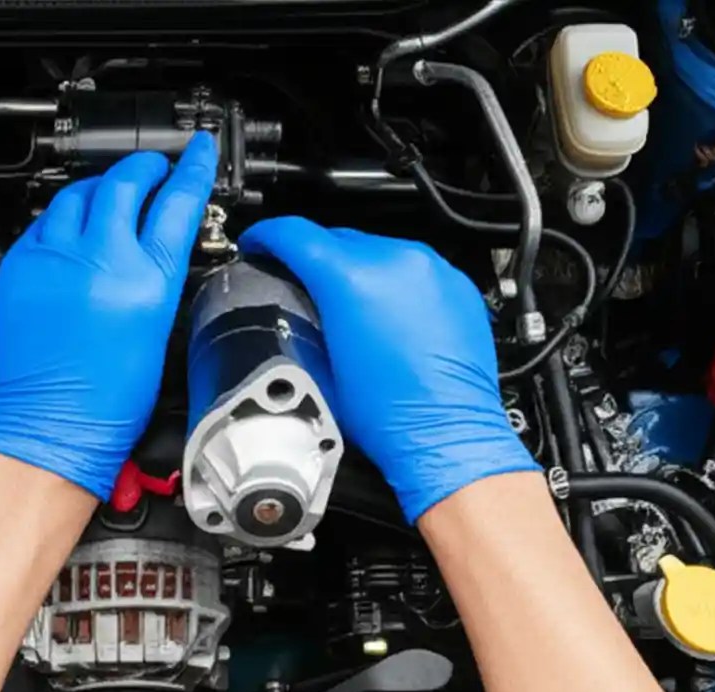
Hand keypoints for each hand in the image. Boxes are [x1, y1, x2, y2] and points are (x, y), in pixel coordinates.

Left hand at [0, 132, 218, 499]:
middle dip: (143, 168)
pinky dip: (62, 218)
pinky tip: (70, 231)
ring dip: (99, 189)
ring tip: (109, 196)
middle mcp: (100, 259)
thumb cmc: (107, 400)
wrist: (50, 426)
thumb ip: (158, 276)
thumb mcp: (158, 330)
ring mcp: (54, 258)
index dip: (193, 168)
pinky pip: (44, 223)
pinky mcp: (19, 267)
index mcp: (147, 279)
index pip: (178, 201)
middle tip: (152, 169)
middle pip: (124, 183)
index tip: (198, 151)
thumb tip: (158, 244)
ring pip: (78, 194)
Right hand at [239, 218, 538, 522]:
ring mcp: (431, 270)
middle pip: (337, 236)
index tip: (258, 243)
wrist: (446, 434)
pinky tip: (385, 312)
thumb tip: (295, 303)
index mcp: (354, 278)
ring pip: (377, 248)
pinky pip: (412, 267)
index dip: (265, 236)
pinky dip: (393, 281)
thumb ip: (305, 317)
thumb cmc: (390, 414)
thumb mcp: (321, 364)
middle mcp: (397, 262)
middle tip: (297, 279)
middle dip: (312, 254)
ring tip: (346, 302)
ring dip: (355, 266)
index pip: (294, 234)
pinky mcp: (456, 285)